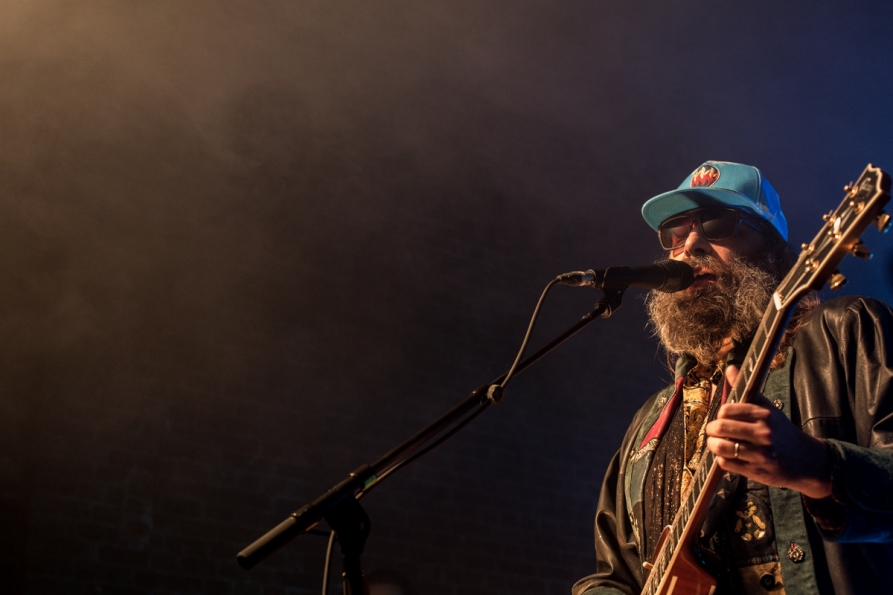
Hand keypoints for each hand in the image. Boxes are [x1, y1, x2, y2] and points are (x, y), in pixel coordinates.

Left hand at [705, 365, 831, 498]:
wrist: (807, 461)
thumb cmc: (782, 432)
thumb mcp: (768, 409)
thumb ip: (746, 391)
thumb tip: (730, 368)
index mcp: (765, 415)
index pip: (727, 410)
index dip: (721, 414)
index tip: (723, 417)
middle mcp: (763, 433)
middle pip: (721, 427)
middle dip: (712, 429)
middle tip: (715, 430)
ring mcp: (760, 454)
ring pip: (721, 447)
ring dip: (713, 445)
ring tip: (717, 443)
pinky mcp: (756, 471)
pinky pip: (726, 463)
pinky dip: (722, 459)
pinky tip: (728, 456)